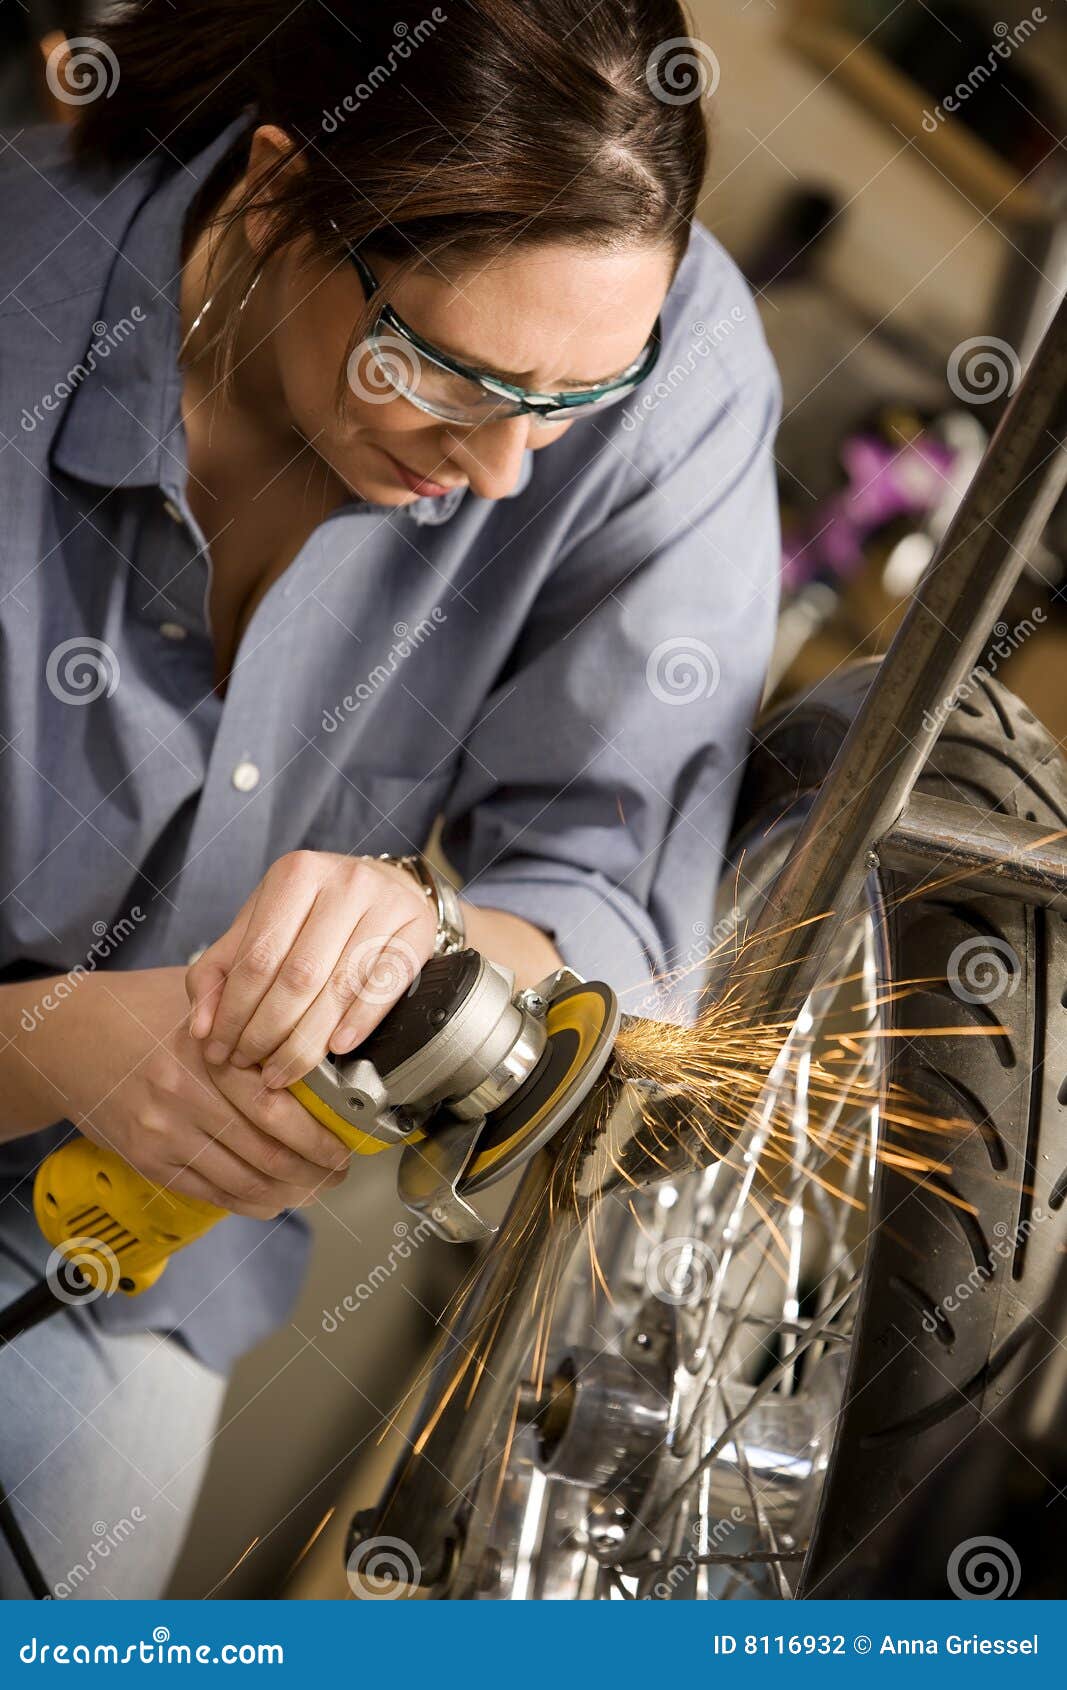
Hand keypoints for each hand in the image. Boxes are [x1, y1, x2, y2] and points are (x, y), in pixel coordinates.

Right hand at [54, 968, 350, 1217]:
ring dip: (290, 1193)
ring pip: (244, 1180)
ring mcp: (163, 1132)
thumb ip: (253, 1011)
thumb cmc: (143, 1010)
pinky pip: (212, 1192)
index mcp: (207, 1050)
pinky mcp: (148, 1160)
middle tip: (341, 1172)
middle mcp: (184, 1094)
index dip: (321, 1135)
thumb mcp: (199, 994)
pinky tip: (275, 1198)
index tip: (348, 1141)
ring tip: (316, 1188)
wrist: (67, 1038)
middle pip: (268, 1150)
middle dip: (316, 1170)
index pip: (280, 1105)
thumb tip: (320, 1036)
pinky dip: (251, 1202)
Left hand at [186, 852, 436, 1089]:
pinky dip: (358, 1023)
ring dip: (307, 1041)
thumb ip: (218, 973)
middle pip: (298, 976)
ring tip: (283, 1071)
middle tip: (251, 1066)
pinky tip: (335, 1049)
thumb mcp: (260, 928)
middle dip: (267, 1032)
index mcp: (295, 873)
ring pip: (340, 987)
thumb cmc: (313, 915)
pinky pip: (384, 987)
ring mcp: (386, 904)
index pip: (257, 957)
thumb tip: (202, 1028)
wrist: (386, 888)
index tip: (220, 1050)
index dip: (234, 1012)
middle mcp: (344, 882)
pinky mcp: (417, 931)